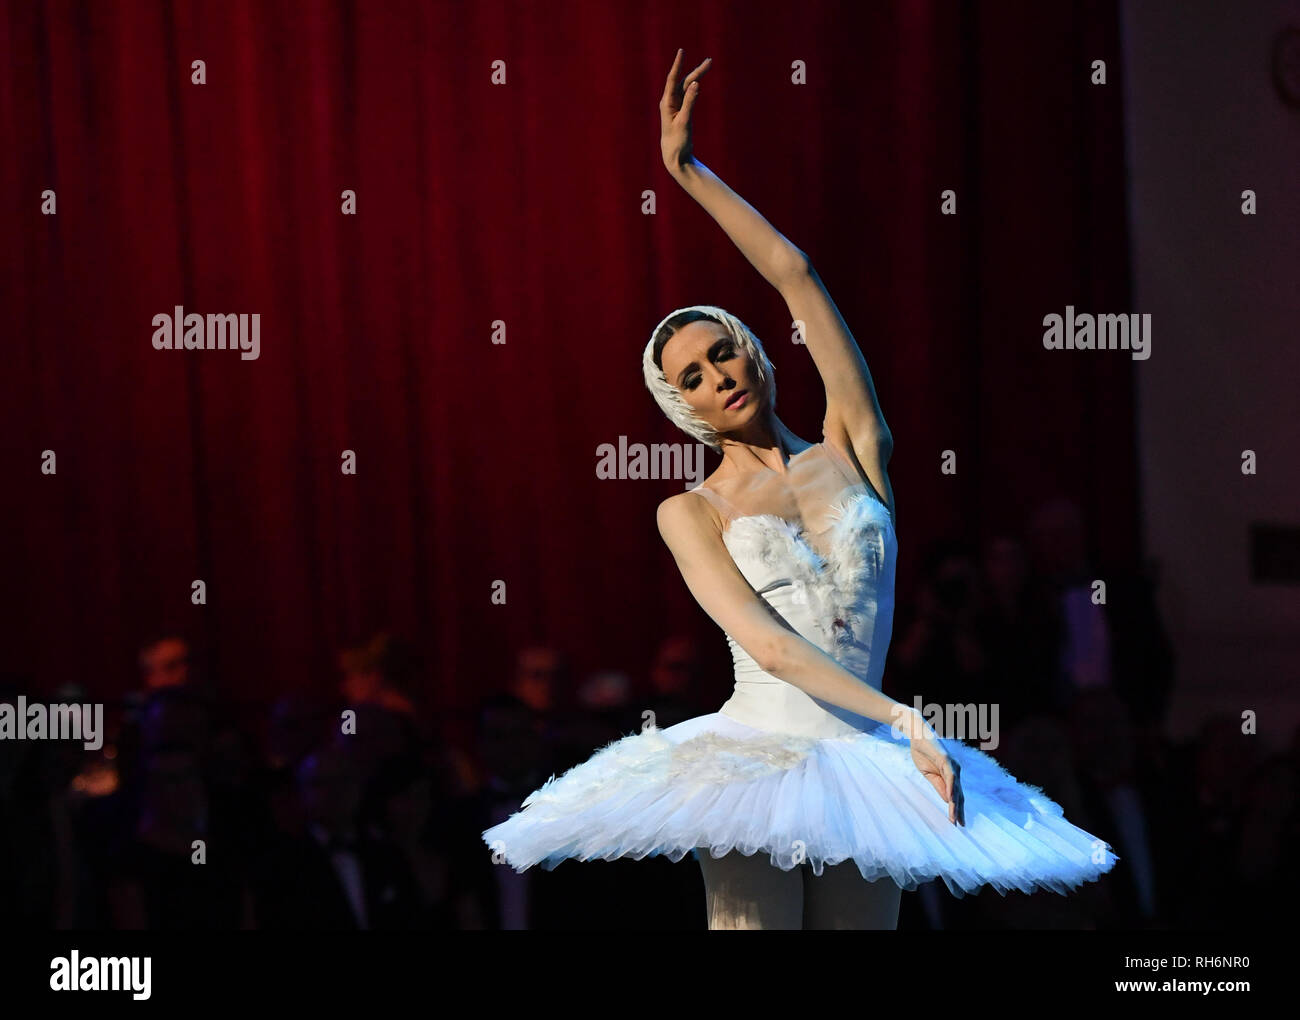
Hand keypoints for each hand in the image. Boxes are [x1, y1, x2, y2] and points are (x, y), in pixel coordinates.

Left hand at [659, 48, 711, 170]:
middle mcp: (670, 101)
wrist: (675, 156)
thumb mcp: (685, 121)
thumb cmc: (677, 141)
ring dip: (697, 76)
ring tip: (708, 65)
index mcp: (667, 103)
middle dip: (696, 71)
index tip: (682, 52)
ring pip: (687, 87)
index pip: (672, 80)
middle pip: (684, 81)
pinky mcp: (681, 110)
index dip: (677, 65)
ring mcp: (676, 105)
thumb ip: (690, 102)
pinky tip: (699, 81)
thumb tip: (696, 83)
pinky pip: (688, 95)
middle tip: (710, 61)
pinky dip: (695, 87)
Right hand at [910, 727, 964, 825]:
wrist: (917, 735)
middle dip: (960, 810)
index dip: (957, 808)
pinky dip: (951, 788)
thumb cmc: (922, 752)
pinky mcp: (946, 760)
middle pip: (959, 794)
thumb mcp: (929, 774)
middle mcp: (955, 771)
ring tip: (954, 817)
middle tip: (960, 825)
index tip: (956, 822)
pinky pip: (950, 776)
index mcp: (951, 775)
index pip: (956, 795)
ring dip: (955, 804)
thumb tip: (947, 800)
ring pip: (956, 788)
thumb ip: (939, 786)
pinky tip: (950, 799)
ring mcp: (952, 765)